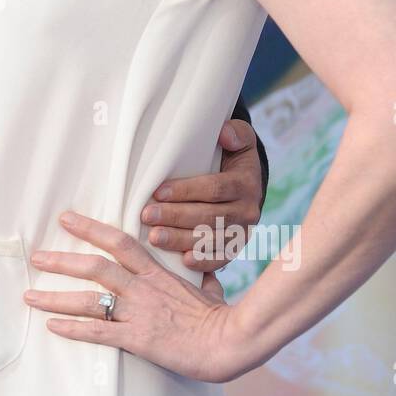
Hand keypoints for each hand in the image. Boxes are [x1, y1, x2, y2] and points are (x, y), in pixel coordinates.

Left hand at [24, 212, 253, 382]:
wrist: (230, 342)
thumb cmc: (222, 317)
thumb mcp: (210, 289)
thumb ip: (200, 278)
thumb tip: (205, 272)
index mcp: (157, 273)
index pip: (119, 241)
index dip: (90, 228)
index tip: (66, 219)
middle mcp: (142, 288)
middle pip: (95, 266)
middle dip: (62, 261)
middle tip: (37, 257)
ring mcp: (138, 313)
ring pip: (89, 299)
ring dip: (55, 297)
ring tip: (30, 296)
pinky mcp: (137, 339)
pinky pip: (98, 333)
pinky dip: (72, 329)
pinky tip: (52, 326)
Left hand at [140, 118, 262, 273]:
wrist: (248, 185)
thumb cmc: (233, 158)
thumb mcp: (240, 140)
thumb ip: (236, 134)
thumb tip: (225, 133)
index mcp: (245, 183)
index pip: (214, 188)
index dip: (186, 191)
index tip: (158, 192)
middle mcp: (248, 210)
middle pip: (208, 216)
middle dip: (175, 217)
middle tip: (147, 216)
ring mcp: (243, 232)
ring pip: (211, 239)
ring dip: (181, 240)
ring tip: (154, 238)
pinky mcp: (236, 248)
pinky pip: (221, 258)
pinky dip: (203, 262)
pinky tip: (183, 261)